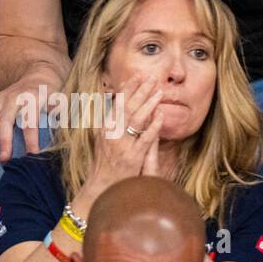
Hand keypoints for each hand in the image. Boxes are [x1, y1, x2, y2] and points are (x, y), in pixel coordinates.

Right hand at [0, 67, 63, 159]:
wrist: (39, 74)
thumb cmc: (53, 93)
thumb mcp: (64, 101)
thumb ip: (64, 115)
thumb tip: (68, 131)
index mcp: (33, 97)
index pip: (30, 119)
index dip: (32, 137)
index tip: (33, 156)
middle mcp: (12, 97)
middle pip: (5, 119)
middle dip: (4, 140)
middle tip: (5, 160)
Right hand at [77, 74, 164, 206]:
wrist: (102, 185)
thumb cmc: (103, 163)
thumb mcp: (101, 139)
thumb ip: (109, 123)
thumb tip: (115, 106)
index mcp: (104, 127)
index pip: (116, 103)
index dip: (127, 89)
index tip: (136, 76)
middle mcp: (111, 133)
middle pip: (127, 107)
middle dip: (139, 91)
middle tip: (151, 77)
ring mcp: (121, 144)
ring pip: (136, 119)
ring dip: (148, 103)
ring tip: (158, 91)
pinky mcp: (132, 156)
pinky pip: (145, 138)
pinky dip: (153, 125)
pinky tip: (161, 115)